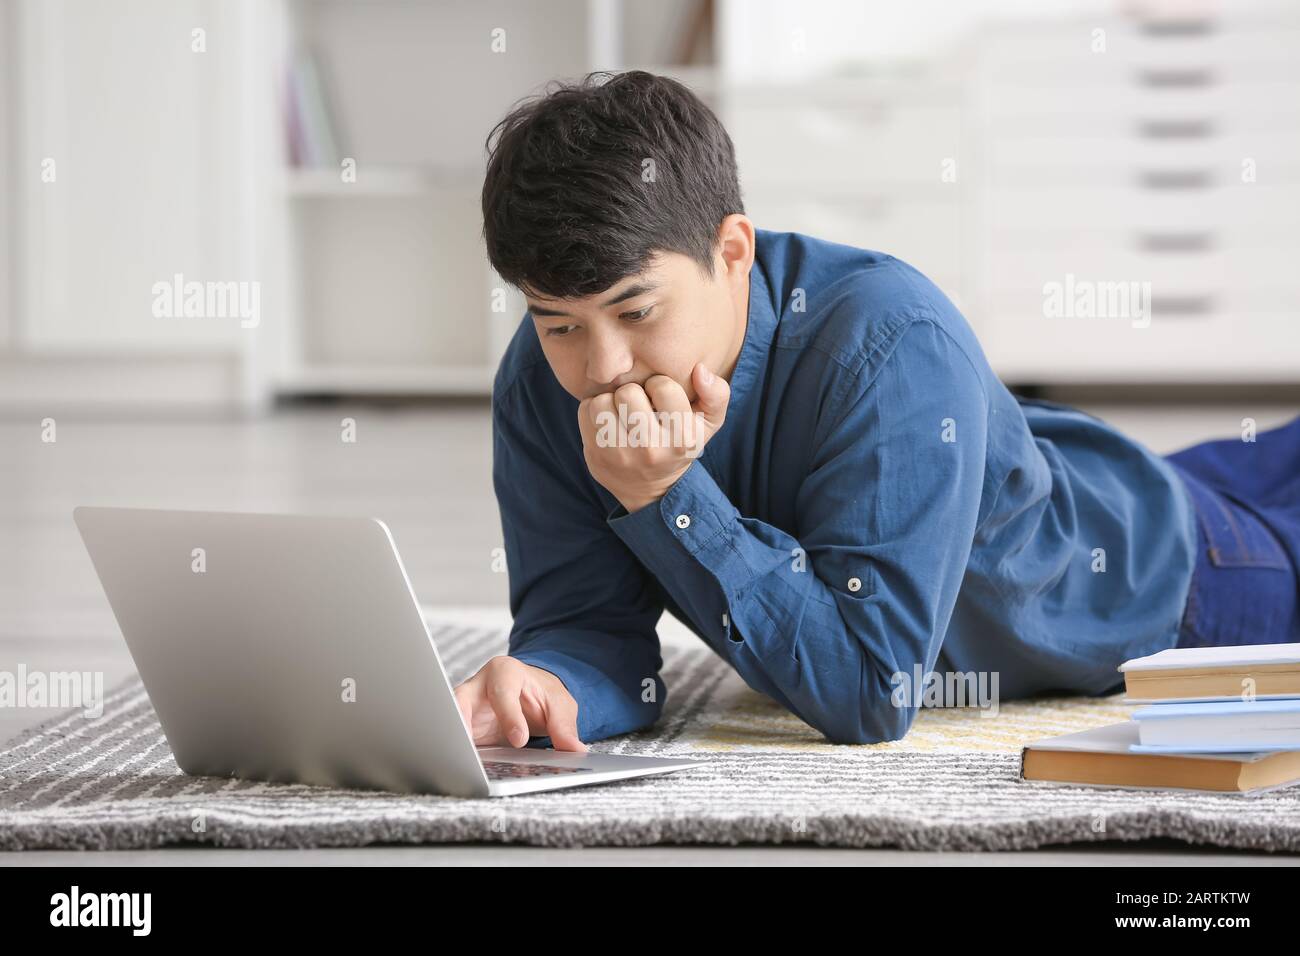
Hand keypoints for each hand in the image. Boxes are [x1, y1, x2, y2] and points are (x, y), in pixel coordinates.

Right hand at [453, 655, 587, 751]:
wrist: (530, 696)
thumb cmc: (541, 694)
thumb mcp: (559, 704)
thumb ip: (564, 726)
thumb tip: (575, 750)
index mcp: (504, 672)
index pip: (502, 692)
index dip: (510, 716)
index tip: (520, 740)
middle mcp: (478, 686)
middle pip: (461, 701)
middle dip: (462, 723)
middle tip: (468, 750)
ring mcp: (464, 708)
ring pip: (449, 721)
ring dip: (453, 742)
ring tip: (461, 764)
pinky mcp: (461, 728)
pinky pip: (453, 740)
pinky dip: (456, 754)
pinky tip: (463, 769)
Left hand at [577, 361, 730, 512]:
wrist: (651, 490)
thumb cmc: (680, 445)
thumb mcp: (708, 423)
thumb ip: (716, 394)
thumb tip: (700, 370)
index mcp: (682, 438)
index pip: (663, 386)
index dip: (659, 386)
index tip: (660, 401)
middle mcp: (650, 449)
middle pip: (628, 392)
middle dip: (633, 393)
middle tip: (638, 407)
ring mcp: (619, 455)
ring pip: (603, 401)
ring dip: (611, 401)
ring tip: (622, 414)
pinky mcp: (596, 455)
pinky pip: (586, 410)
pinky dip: (594, 410)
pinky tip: (609, 422)